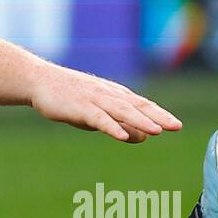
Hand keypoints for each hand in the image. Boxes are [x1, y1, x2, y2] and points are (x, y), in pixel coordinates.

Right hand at [29, 63, 182, 142]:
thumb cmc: (69, 97)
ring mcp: (94, 100)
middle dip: (157, 116)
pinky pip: (98, 119)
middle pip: (137, 106)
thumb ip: (119, 123)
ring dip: (140, 121)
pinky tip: (121, 137)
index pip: (141, 104)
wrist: (40, 80)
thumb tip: (140, 137)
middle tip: (176, 126)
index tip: (176, 124)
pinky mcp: (79, 108)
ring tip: (156, 131)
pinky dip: (111, 127)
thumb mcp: (98, 112)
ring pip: (121, 111)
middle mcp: (108, 95)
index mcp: (114, 95)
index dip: (159, 114)